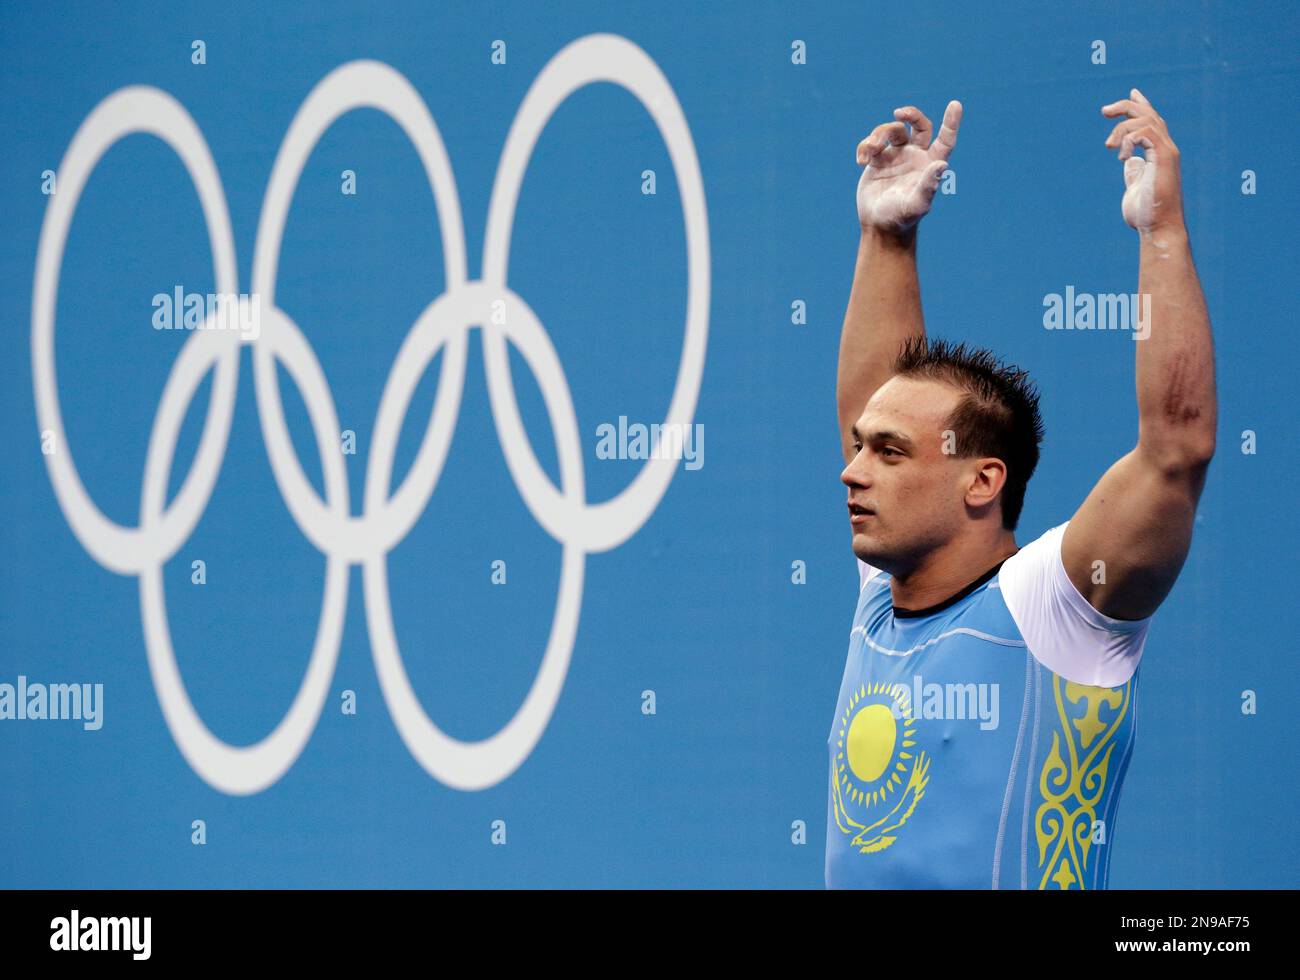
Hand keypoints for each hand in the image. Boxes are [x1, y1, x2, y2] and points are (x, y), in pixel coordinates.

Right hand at [855, 100, 961, 234]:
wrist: (879, 225)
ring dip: (878, 136)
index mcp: (930, 163)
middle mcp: (915, 155)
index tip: (955, 104)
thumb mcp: (917, 204)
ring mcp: (896, 156)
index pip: (945, 139)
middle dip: (911, 115)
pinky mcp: (877, 160)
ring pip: (891, 131)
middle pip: (919, 125)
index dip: (951, 121)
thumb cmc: (902, 217)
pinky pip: (871, 144)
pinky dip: (865, 147)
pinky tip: (861, 161)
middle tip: (899, 113)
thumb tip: (942, 164)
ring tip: (869, 151)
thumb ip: (929, 185)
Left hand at [1102, 88, 1184, 233]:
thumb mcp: (1135, 187)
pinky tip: (1121, 157)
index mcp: (1159, 153)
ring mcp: (1167, 152)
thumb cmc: (1146, 213)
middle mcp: (1166, 148)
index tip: (1132, 92)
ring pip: (1145, 120)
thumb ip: (1134, 172)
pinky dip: (1128, 140)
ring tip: (1109, 147)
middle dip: (1126, 107)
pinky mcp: (1164, 157)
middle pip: (1149, 114)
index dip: (1142, 105)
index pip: (1152, 121)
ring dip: (1122, 129)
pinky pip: (1145, 133)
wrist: (1158, 228)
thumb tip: (1129, 162)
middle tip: (1104, 112)